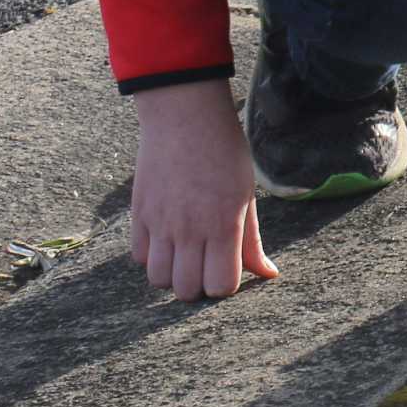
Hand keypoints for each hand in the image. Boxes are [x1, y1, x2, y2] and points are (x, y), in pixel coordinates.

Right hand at [130, 82, 276, 299]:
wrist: (185, 116)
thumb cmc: (225, 152)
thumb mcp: (247, 193)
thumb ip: (252, 239)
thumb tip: (268, 274)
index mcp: (223, 224)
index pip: (220, 285)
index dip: (225, 286)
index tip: (228, 271)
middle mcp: (189, 229)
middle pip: (186, 290)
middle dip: (198, 286)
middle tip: (206, 266)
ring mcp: (159, 223)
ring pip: (158, 279)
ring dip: (172, 275)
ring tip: (185, 256)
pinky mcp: (137, 214)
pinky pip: (138, 256)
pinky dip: (151, 256)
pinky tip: (166, 239)